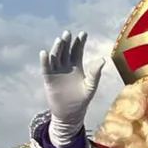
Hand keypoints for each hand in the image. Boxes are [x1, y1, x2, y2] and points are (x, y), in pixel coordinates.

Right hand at [40, 30, 104, 147]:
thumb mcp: (90, 86)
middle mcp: (65, 67)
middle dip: (67, 42)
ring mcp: (56, 72)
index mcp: (76, 67)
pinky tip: (45, 53)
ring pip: (55, 57)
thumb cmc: (82, 100)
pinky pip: (46, 68)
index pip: (77, 51)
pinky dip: (45, 61)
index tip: (83, 33)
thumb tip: (102, 59)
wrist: (70, 114)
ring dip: (57, 49)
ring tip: (59, 40)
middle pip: (65, 51)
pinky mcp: (48, 79)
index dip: (79, 42)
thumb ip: (95, 73)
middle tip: (68, 33)